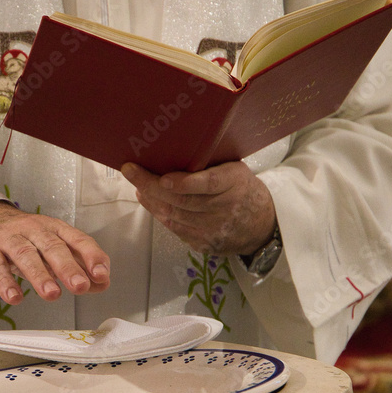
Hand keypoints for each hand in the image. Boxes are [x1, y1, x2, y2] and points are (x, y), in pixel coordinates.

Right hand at [0, 201, 109, 303]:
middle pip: (52, 247)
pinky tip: (15, 297)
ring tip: (52, 294)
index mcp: (54, 229)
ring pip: (25, 255)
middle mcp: (33, 230)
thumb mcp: (52, 249)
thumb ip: (78, 266)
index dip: (91, 256)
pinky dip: (5, 282)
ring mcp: (8, 239)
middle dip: (68, 267)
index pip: (77, 239)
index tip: (101, 275)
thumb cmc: (24, 240)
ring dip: (40, 275)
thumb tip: (102, 284)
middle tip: (80, 286)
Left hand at [121, 161, 276, 255]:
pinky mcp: (204, 243)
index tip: (163, 178)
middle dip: (152, 185)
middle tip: (130, 171)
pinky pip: (175, 227)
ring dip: (151, 199)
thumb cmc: (242, 189)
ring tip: (136, 183)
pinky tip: (148, 200)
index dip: (185, 183)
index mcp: (235, 183)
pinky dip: (158, 213)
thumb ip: (211, 164)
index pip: (209, 184)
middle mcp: (224, 209)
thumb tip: (172, 149)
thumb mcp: (236, 170)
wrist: (261, 225)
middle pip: (183, 200)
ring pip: (174, 215)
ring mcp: (213, 229)